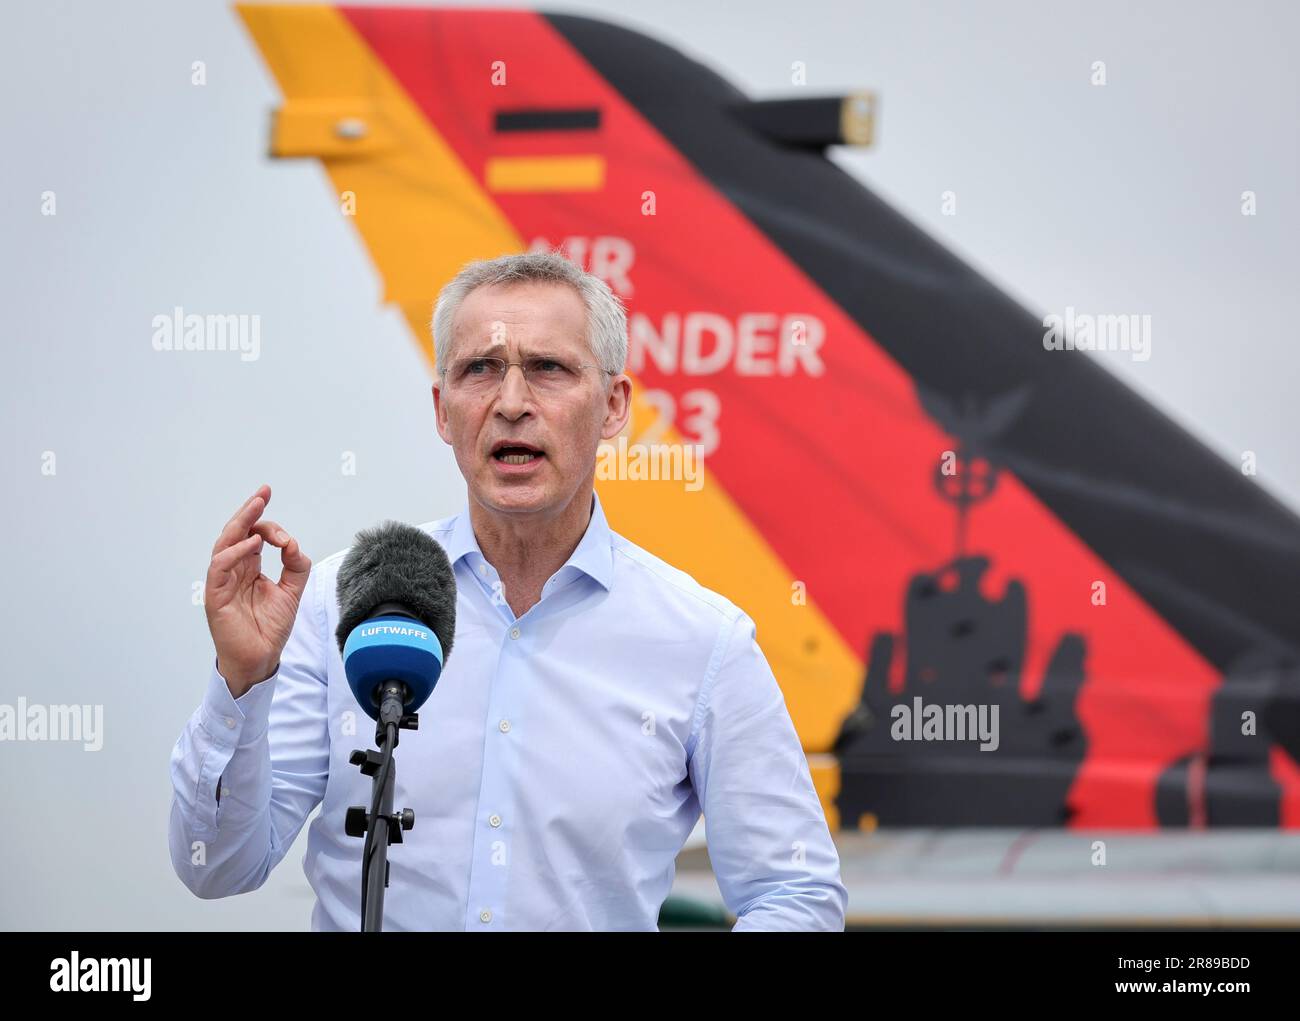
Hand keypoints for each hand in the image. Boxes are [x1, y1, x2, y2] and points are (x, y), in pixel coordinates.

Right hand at [205, 484, 311, 697]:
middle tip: (263, 493)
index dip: (267, 524)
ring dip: (240, 524)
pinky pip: (219, 567)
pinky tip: (251, 544)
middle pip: (236, 533)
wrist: (260, 659)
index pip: (253, 536)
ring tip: (256, 508)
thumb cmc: (269, 628)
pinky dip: (234, 552)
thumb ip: (296, 566)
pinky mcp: (216, 595)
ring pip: (225, 544)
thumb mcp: (292, 592)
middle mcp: (234, 571)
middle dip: (249, 511)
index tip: (283, 527)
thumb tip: (293, 544)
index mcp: (249, 568)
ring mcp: (222, 582)